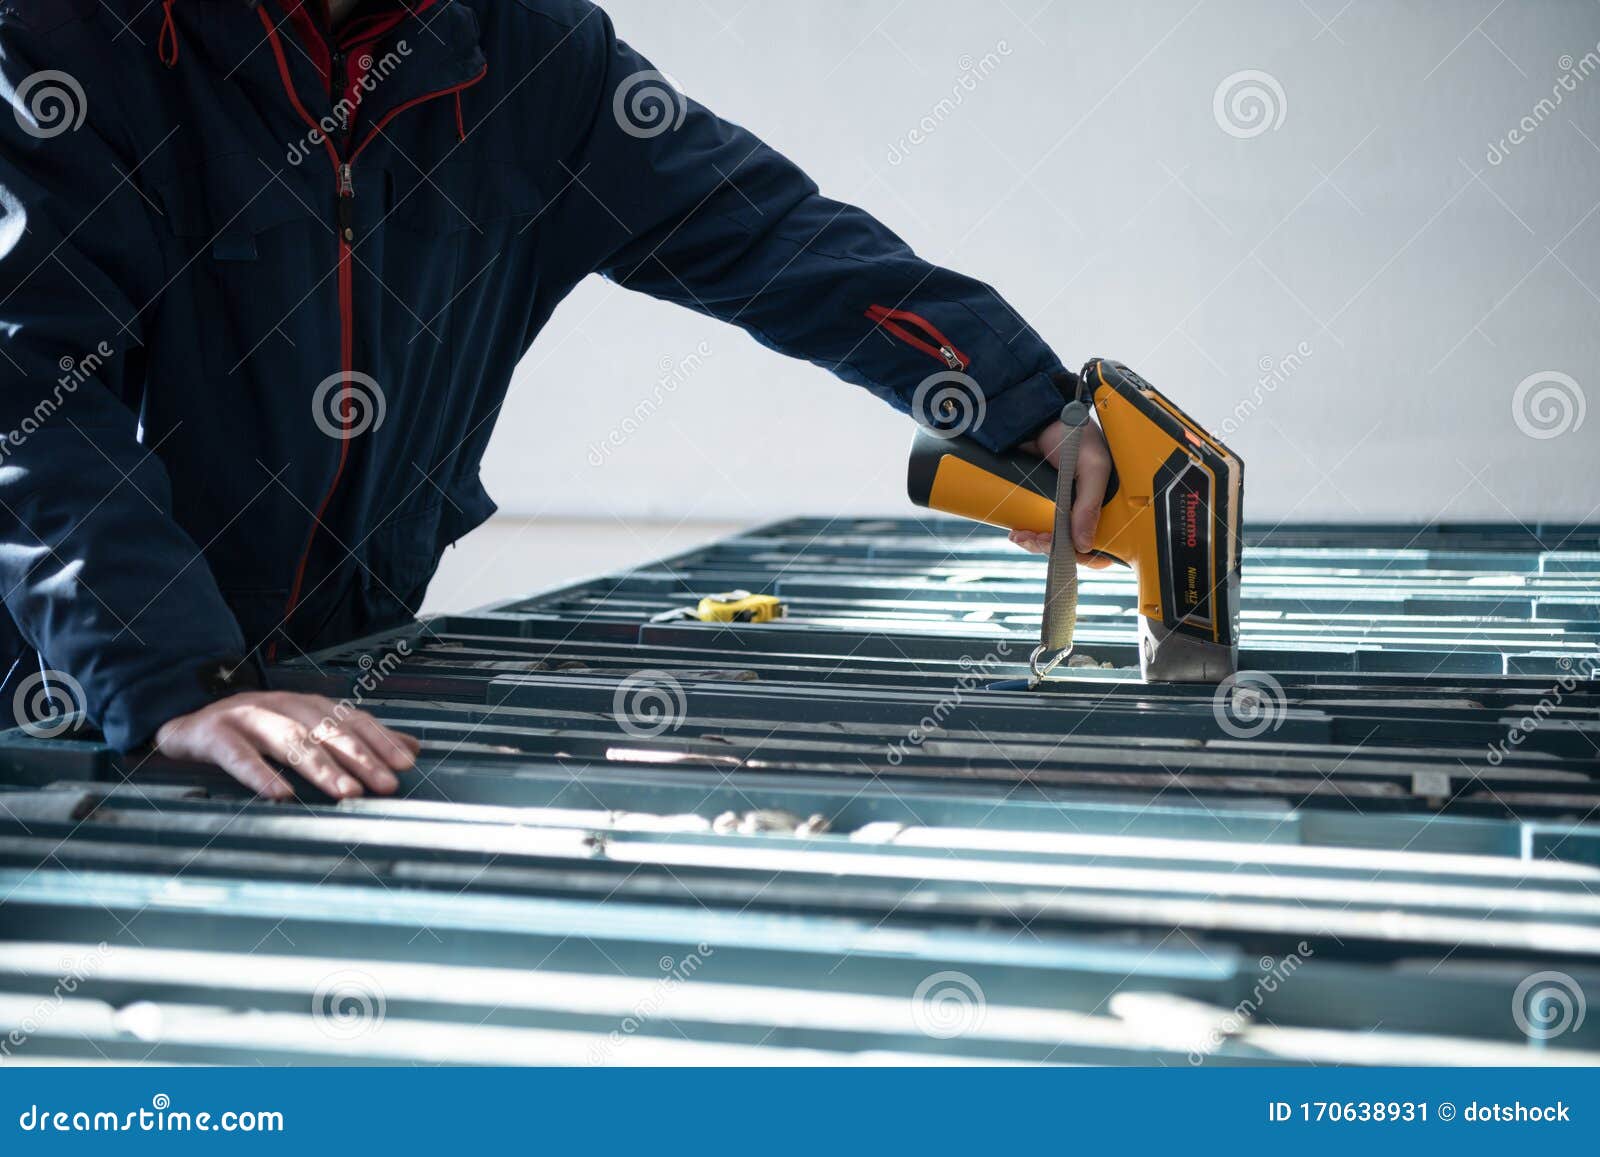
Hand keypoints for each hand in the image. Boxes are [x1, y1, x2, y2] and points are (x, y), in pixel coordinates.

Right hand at [153, 691, 419, 800]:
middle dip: (360, 757)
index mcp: (309, 705)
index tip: (406, 764)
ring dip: (320, 767)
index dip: (380, 741)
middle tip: (385, 784)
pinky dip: (260, 774)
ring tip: (346, 792)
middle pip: (327, 730)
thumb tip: (413, 748)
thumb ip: (359, 739)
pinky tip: (280, 794)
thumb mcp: (308, 729)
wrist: (188, 724)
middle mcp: (283, 705)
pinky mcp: (214, 734)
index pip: (353, 720)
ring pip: (290, 740)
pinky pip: (239, 756)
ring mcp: (248, 717)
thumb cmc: (256, 731)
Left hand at [1008, 417, 1113, 566]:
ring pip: (1054, 541)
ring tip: (1021, 536)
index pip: (1106, 543)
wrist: (1039, 417)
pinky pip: (1037, 528)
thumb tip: (1084, 544)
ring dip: (1036, 543)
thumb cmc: (1074, 434)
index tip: (1071, 554)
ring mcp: (1065, 508)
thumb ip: (1089, 504)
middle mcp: (1087, 509)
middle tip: (1035, 538)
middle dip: (1054, 549)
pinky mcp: (1042, 503)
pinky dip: (1027, 534)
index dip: (1091, 556)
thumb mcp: (1091, 467)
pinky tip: (1016, 531)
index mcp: (1108, 502)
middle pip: (1075, 546)